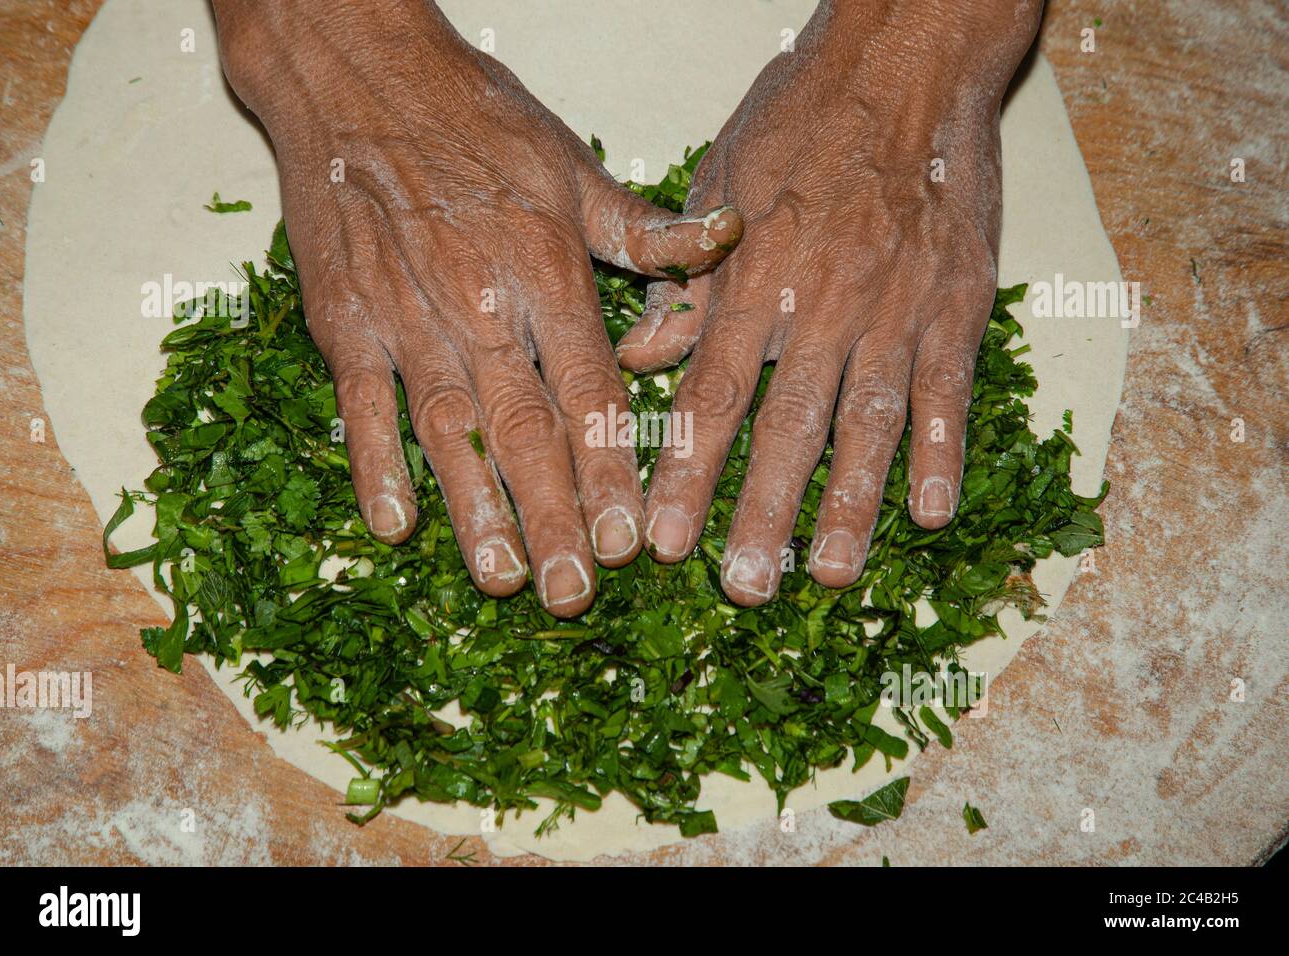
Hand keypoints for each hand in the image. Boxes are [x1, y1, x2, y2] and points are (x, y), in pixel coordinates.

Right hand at [213, 0, 741, 615]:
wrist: (356, 73)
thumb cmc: (474, 118)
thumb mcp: (573, 165)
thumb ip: (647, 227)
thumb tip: (727, 243)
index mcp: (547, 270)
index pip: (589, 391)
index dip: (609, 469)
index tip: (628, 540)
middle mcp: (481, 305)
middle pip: (524, 430)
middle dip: (552, 518)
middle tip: (571, 594)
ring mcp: (407, 317)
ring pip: (449, 431)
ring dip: (475, 511)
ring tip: (501, 577)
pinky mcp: (345, 319)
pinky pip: (363, 405)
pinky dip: (375, 465)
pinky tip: (395, 526)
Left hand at [617, 0, 1040, 605]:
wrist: (904, 66)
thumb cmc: (799, 124)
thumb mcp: (718, 188)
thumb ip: (681, 284)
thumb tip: (634, 360)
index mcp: (755, 279)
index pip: (712, 395)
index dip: (687, 472)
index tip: (664, 540)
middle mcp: (823, 304)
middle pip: (788, 427)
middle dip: (763, 513)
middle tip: (745, 587)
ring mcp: (895, 308)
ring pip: (869, 424)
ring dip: (851, 506)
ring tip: (832, 575)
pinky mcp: (956, 304)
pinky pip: (949, 391)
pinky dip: (942, 454)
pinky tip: (930, 513)